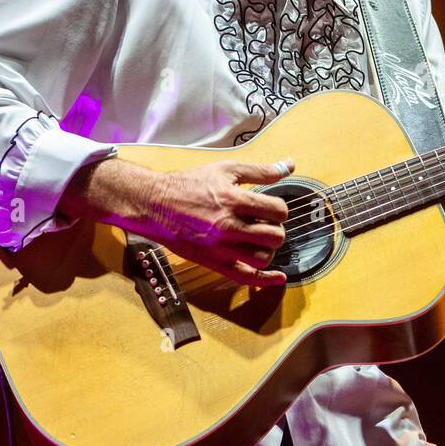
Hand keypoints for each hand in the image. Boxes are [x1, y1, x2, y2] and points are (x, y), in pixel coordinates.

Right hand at [143, 160, 294, 288]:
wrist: (155, 204)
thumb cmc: (189, 185)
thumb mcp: (226, 169)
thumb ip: (260, 170)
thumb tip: (289, 166)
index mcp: (233, 200)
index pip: (277, 211)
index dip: (280, 209)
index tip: (271, 207)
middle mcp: (228, 226)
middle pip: (274, 237)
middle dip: (276, 229)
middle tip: (266, 224)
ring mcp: (221, 248)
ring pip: (263, 258)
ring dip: (268, 249)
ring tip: (260, 240)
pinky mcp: (213, 262)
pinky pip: (245, 277)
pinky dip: (265, 280)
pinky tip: (279, 277)